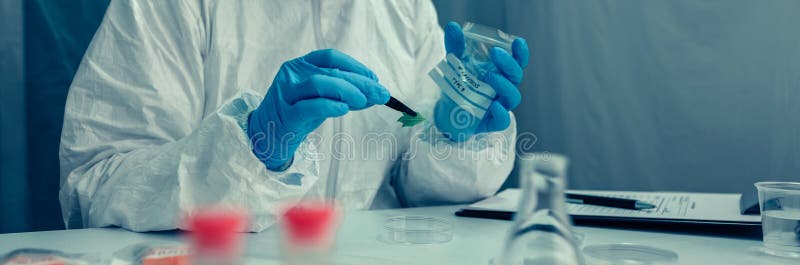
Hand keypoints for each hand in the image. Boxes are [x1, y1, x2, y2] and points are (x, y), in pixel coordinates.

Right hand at [248, 49, 388, 169]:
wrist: (268, 135)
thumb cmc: (298, 114)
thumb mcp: (321, 99)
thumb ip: (344, 94)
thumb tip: (374, 93)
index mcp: (301, 65)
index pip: (330, 57)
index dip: (355, 66)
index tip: (374, 79)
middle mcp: (292, 75)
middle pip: (330, 72)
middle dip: (360, 82)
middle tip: (380, 93)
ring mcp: (287, 94)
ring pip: (318, 83)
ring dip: (347, 91)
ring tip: (364, 101)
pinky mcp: (286, 115)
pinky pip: (309, 106)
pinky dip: (329, 106)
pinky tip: (344, 109)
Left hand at [434, 22, 528, 141]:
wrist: (447, 113)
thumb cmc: (459, 84)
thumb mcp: (456, 63)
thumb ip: (456, 46)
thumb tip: (453, 27)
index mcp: (500, 72)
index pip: (517, 62)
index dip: (521, 53)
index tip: (518, 42)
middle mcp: (504, 88)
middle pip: (516, 76)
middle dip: (509, 64)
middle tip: (495, 54)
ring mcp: (500, 105)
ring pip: (513, 97)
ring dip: (505, 85)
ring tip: (491, 76)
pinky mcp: (492, 122)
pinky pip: (503, 120)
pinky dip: (501, 113)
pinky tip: (494, 105)